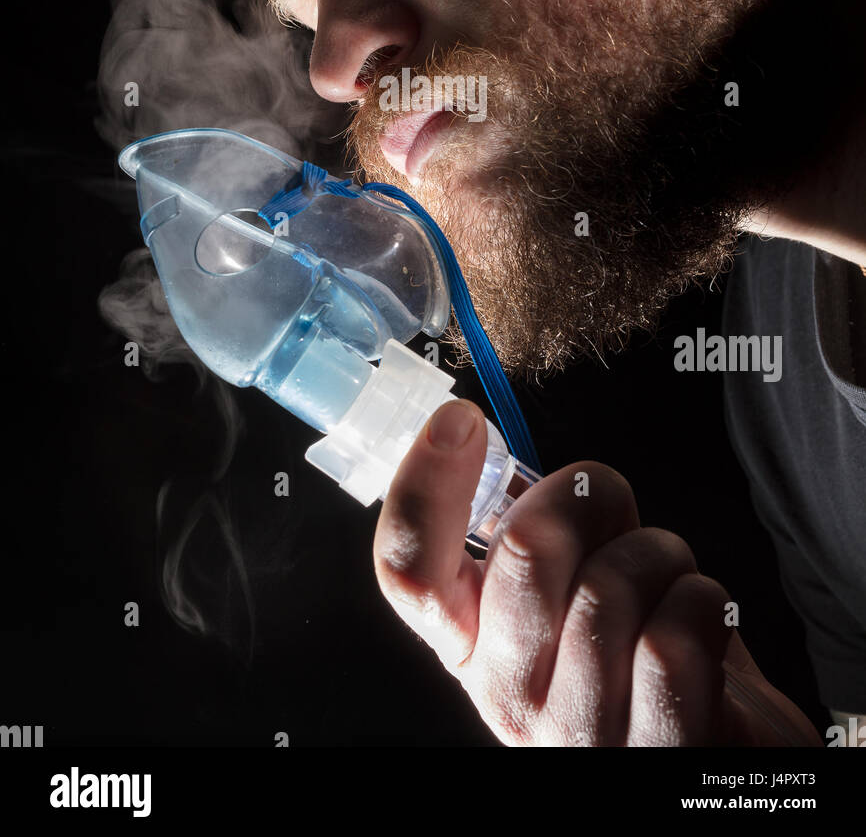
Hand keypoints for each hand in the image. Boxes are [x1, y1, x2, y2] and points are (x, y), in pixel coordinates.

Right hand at [373, 399, 822, 746]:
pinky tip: (700, 625)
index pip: (409, 571)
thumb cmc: (644, 651)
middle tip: (608, 509)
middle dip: (585, 496)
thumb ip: (537, 528)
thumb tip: (504, 446)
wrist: (722, 746)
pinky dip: (701, 600)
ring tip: (664, 580)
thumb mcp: (569, 583)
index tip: (461, 421)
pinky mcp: (660, 750)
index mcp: (475, 644)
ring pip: (611, 586)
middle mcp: (511, 699)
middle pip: (526, 550)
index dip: (424, 484)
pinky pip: (676, 632)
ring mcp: (581, 736)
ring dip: (658, 554)